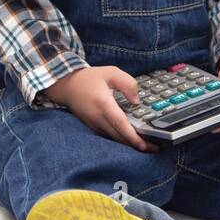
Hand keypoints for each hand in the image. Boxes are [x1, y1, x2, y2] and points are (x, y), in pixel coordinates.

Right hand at [40, 66, 157, 152]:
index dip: (133, 136)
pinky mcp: (92, 126)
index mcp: (103, 103)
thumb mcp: (111, 72)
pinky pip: (108, 135)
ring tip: (145, 145)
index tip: (145, 144)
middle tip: (153, 147)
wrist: (66, 85)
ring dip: (128, 143)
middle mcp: (97, 117)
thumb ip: (127, 84)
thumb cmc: (89, 78)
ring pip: (113, 138)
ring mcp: (93, 123)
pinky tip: (129, 138)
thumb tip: (136, 101)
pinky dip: (120, 139)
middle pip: (119, 136)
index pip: (120, 124)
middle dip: (136, 144)